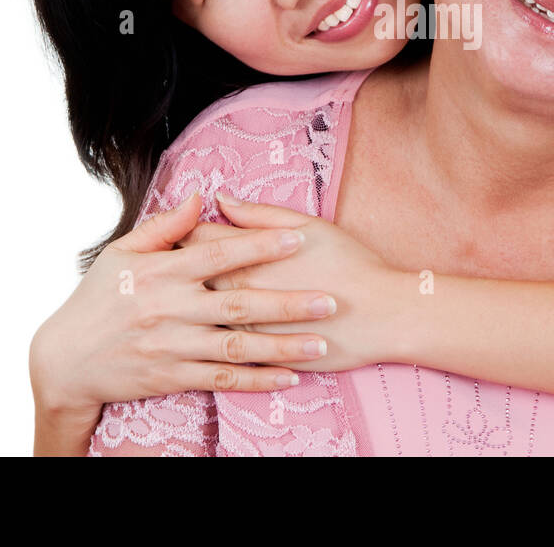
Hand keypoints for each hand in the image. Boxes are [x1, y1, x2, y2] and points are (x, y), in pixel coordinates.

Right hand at [29, 192, 339, 420]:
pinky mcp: (171, 378)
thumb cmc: (97, 298)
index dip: (259, 246)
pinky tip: (288, 377)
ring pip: (237, 347)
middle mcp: (170, 309)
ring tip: (321, 343)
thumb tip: (201, 197)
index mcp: (162, 273)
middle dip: (288, 302)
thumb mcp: (122, 254)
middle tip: (330, 300)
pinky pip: (221, 379)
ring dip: (282, 346)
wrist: (64, 361)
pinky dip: (256, 380)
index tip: (298, 239)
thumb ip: (165, 227)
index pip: (219, 255)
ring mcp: (172, 346)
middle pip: (239, 303)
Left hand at [191, 192, 410, 370]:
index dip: (184, 232)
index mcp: (248, 255)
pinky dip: (210, 337)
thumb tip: (221, 199)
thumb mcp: (309, 225)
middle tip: (172, 265)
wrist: (382, 316)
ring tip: (184, 297)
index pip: (195, 238)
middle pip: (188, 277)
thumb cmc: (351, 264)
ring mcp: (245, 327)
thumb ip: (259, 214)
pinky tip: (208, 330)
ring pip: (200, 315)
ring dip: (189, 305)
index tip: (181, 231)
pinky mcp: (258, 354)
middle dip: (177, 270)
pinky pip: (222, 347)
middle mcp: (238, 291)